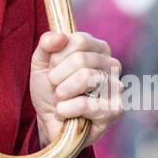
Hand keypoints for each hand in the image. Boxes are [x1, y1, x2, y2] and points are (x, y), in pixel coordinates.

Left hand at [29, 29, 121, 149]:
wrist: (49, 121)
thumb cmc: (49, 88)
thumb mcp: (41, 62)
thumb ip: (46, 44)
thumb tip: (61, 36)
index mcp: (98, 48)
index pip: (79, 40)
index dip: (58, 56)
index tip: (53, 68)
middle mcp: (112, 65)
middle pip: (80, 59)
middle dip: (58, 77)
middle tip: (56, 88)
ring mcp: (116, 87)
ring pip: (86, 78)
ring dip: (62, 93)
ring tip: (61, 100)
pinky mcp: (115, 110)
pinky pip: (86, 104)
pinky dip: (66, 110)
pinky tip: (65, 113)